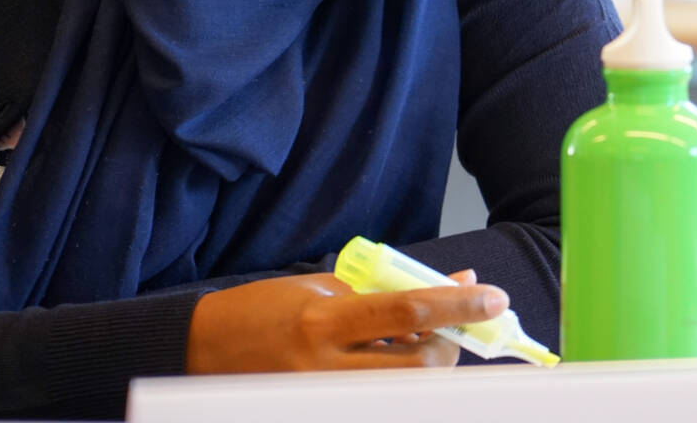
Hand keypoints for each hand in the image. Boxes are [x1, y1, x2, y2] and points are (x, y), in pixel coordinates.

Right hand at [186, 269, 507, 373]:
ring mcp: (322, 396)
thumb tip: (447, 286)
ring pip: (404, 390)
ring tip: (422, 344)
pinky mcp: (318, 410)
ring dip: (425, 367)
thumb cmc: (264, 312)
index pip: (407, 309)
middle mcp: (325, 366)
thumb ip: (383, 293)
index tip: (493, 297)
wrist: (203, 350)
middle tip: (455, 329)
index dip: (457, 303)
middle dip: (448, 346)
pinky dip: (397, 382)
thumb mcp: (322, 288)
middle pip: (417, 364)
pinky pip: (377, 400)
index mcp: (324, 320)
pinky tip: (392, 364)